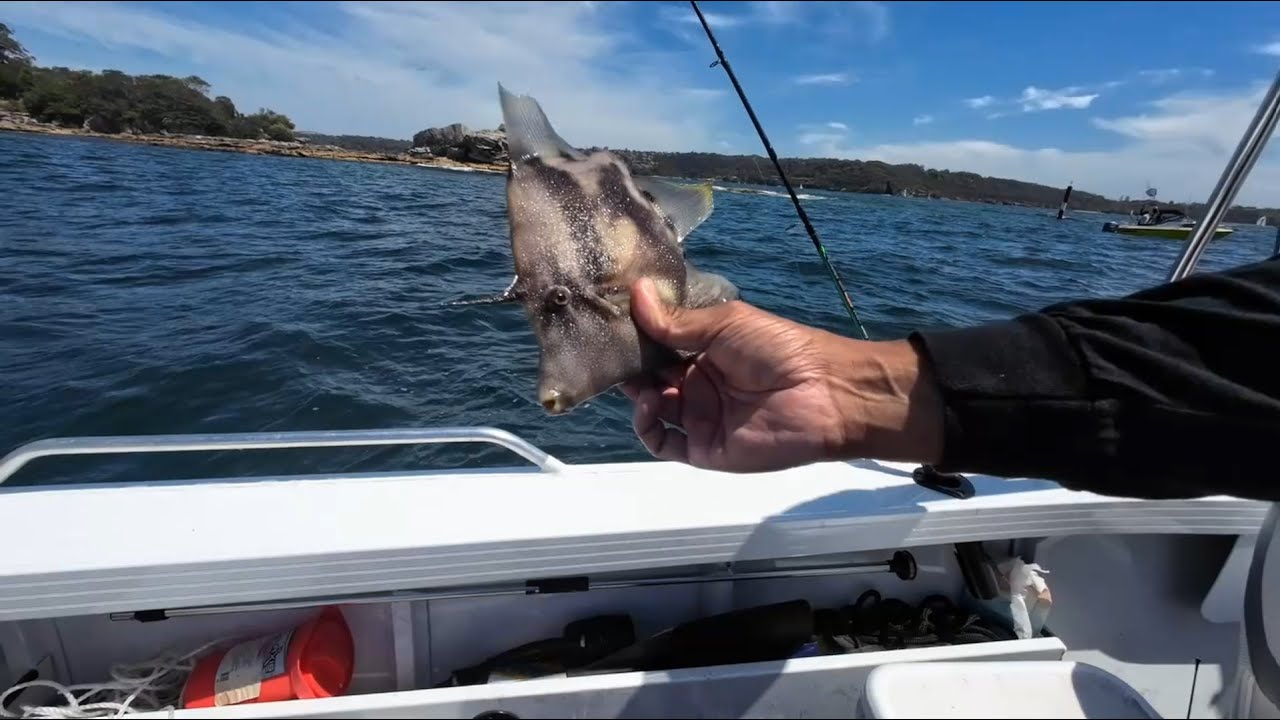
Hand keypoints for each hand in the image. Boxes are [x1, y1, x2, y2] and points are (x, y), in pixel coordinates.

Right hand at [621, 278, 943, 472]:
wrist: (823, 394)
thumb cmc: (780, 349)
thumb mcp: (725, 325)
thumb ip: (677, 321)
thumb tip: (634, 292)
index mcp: (706, 351)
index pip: (660, 345)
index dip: (637, 337)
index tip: (611, 323)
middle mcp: (699, 383)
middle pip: (650, 377)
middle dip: (630, 366)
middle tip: (610, 353)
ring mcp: (700, 417)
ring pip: (651, 409)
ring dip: (637, 395)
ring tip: (639, 381)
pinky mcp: (703, 448)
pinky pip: (663, 443)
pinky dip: (647, 426)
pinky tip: (650, 404)